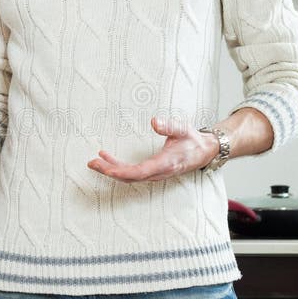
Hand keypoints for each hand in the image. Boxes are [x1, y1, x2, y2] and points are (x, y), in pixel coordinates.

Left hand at [87, 117, 215, 181]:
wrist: (205, 151)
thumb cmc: (193, 140)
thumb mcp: (183, 129)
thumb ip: (169, 126)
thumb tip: (154, 121)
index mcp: (165, 163)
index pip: (140, 172)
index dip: (122, 172)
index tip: (107, 169)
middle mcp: (158, 172)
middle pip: (130, 177)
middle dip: (110, 171)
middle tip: (92, 163)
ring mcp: (155, 174)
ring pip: (129, 176)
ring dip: (111, 170)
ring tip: (94, 161)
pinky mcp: (153, 171)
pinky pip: (133, 173)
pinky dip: (118, 167)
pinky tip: (108, 158)